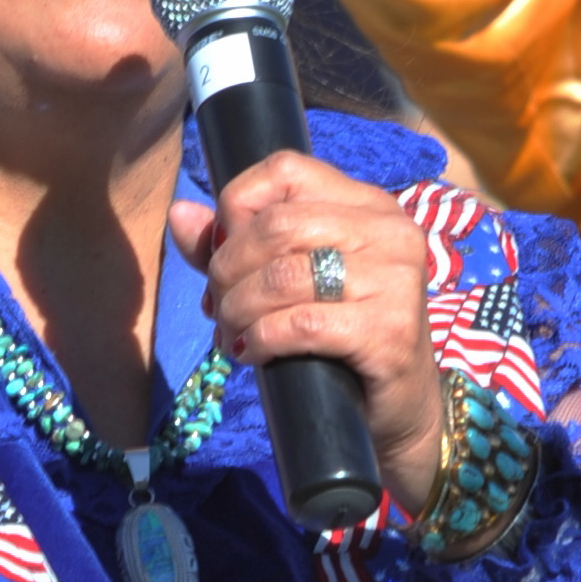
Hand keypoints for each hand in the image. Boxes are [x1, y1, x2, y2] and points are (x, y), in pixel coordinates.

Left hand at [168, 151, 445, 514]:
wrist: (401, 411)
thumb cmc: (342, 341)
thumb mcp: (289, 285)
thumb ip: (236, 247)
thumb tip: (179, 214)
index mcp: (369, 205)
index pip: (287, 170)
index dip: (236, 205)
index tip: (222, 250)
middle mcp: (390, 231)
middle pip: (278, 224)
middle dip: (228, 269)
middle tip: (217, 307)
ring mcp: (397, 280)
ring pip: (283, 275)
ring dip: (238, 309)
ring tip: (230, 333)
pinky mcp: (391, 331)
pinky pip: (302, 324)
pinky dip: (262, 339)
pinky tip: (253, 354)